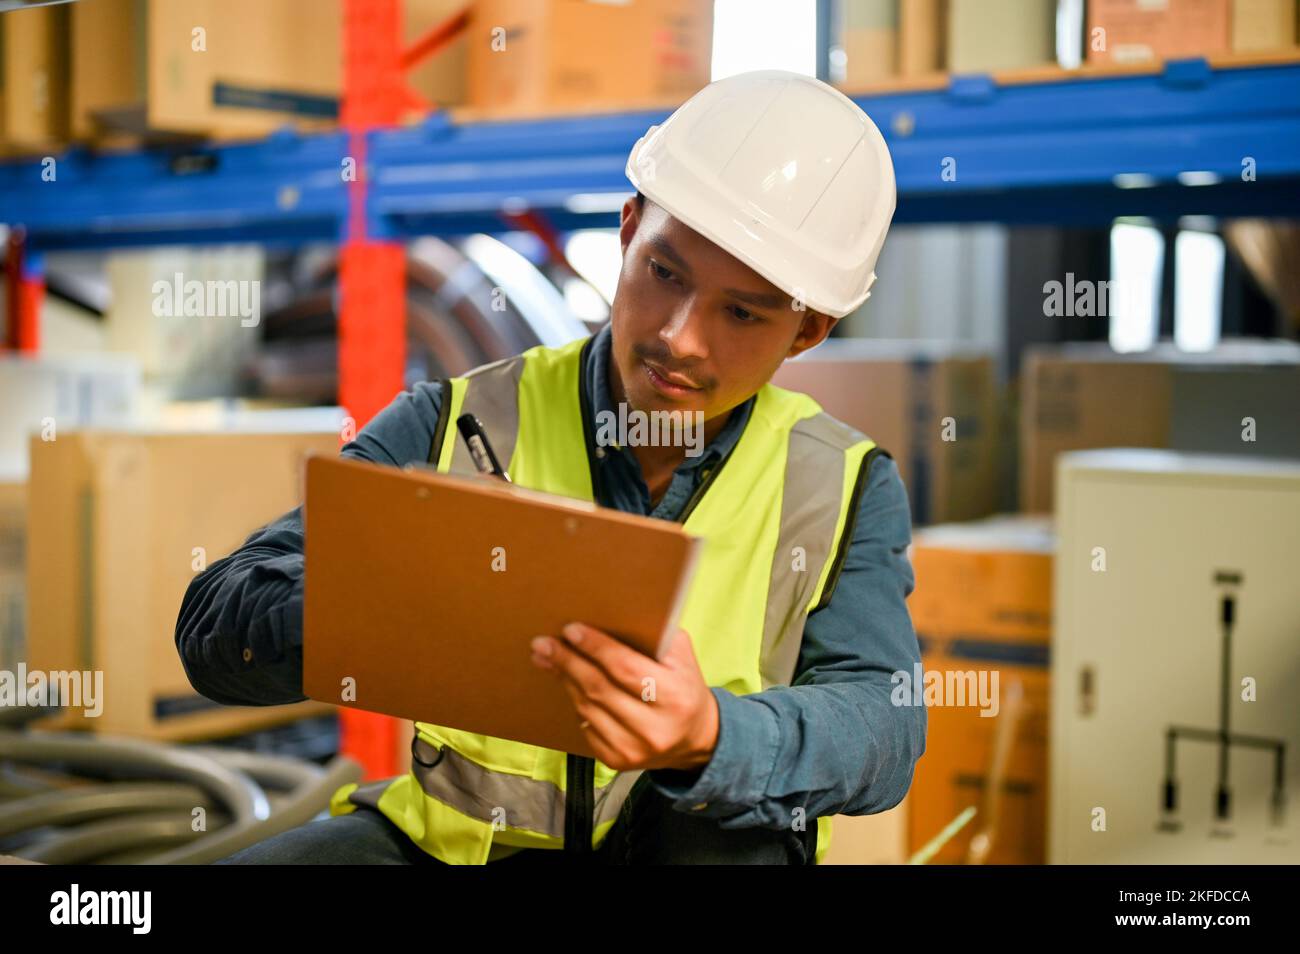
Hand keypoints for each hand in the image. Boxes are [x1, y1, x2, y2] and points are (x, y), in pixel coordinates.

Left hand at [529, 622, 718, 772]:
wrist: (695, 738)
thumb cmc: (683, 687)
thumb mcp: (681, 657)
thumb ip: (655, 636)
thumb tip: (608, 618)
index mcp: (674, 697)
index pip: (625, 668)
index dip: (595, 647)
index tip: (571, 629)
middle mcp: (655, 728)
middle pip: (599, 688)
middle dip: (568, 661)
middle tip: (543, 642)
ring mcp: (634, 749)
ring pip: (587, 707)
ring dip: (565, 679)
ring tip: (547, 658)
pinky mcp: (617, 761)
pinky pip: (584, 726)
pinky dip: (575, 701)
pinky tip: (568, 683)